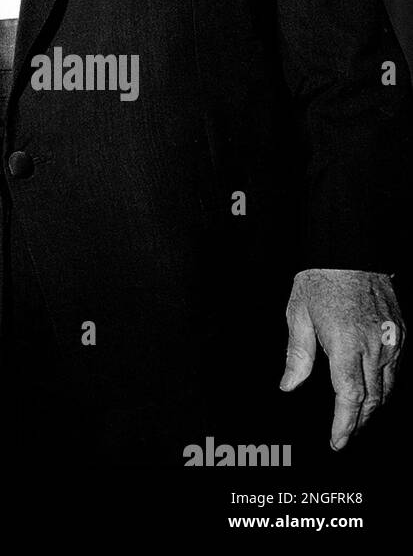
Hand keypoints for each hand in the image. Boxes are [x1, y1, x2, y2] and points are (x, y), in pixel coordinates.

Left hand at [280, 268, 403, 449]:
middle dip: (358, 422)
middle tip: (344, 435)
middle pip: (372, 399)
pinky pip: (396, 369)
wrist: (350, 248)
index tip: (337, 442)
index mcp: (346, 344)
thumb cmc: (320, 279)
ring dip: (373, 406)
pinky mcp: (402, 333)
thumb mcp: (297, 313)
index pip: (349, 397)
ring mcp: (392, 340)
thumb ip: (296, 354)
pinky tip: (373, 389)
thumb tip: (289, 386)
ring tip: (357, 418)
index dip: (344, 424)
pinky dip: (385, 385)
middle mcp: (375, 346)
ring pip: (388, 387)